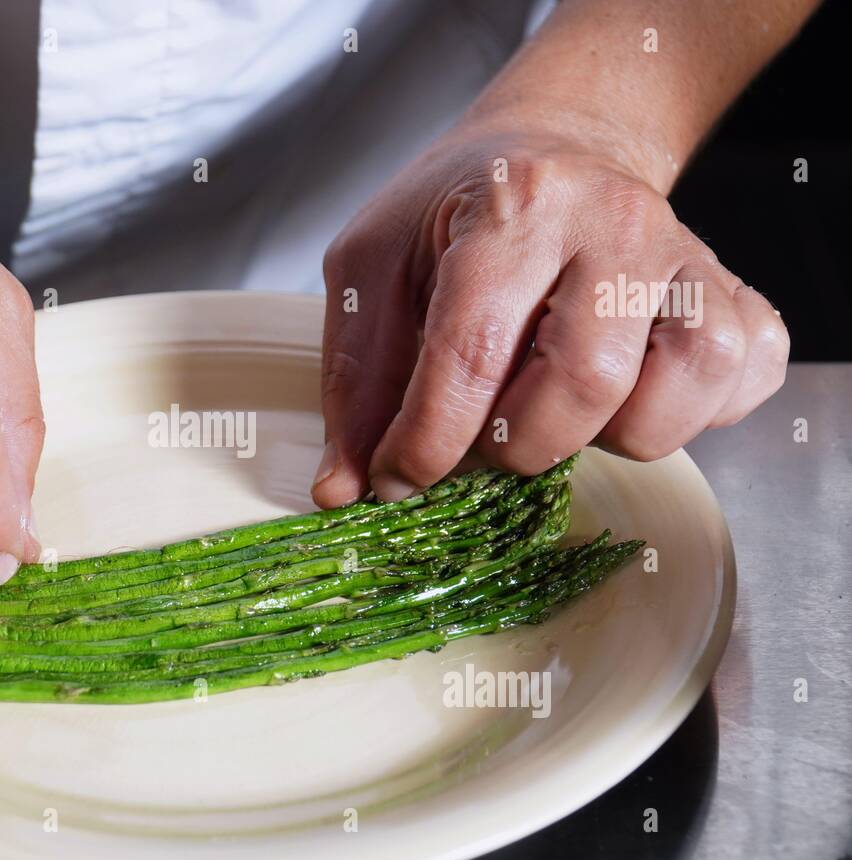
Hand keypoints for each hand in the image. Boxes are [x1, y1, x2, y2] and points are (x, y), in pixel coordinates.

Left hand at [313, 126, 787, 505]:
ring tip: (556, 407)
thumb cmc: (460, 211)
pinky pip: (737, 386)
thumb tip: (343, 489)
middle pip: (582, 386)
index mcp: (520, 202)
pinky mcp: (739, 296)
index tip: (394, 479)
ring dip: (604, 438)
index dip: (427, 442)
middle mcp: (619, 223)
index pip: (473, 352)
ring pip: (671, 397)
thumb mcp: (374, 266)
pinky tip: (627, 394)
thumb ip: (356, 378)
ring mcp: (693, 259)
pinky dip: (683, 416)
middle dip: (513, 448)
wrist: (559, 145)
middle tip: (479, 438)